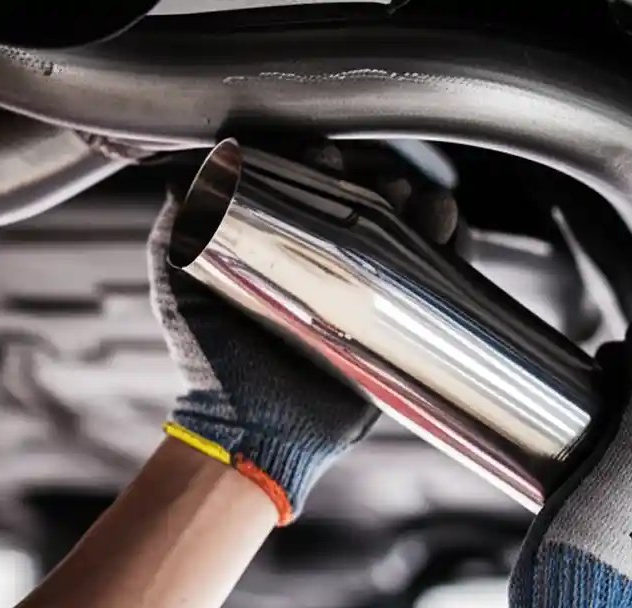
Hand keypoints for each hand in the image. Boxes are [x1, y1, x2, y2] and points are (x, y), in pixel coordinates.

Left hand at [148, 141, 457, 524]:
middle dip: (380, 182)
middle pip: (368, 205)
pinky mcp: (395, 330)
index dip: (325, 164)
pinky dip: (453, 251)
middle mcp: (326, 267)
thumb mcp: (179, 279)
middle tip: (382, 181)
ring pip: (407, 237)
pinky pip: (434, 283)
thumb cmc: (209, 356)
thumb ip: (178, 226)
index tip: (325, 155)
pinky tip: (451, 230)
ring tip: (422, 201)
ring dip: (421, 209)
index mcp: (282, 248)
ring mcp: (364, 297)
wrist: (250, 427)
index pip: (314, 188)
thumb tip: (187, 174)